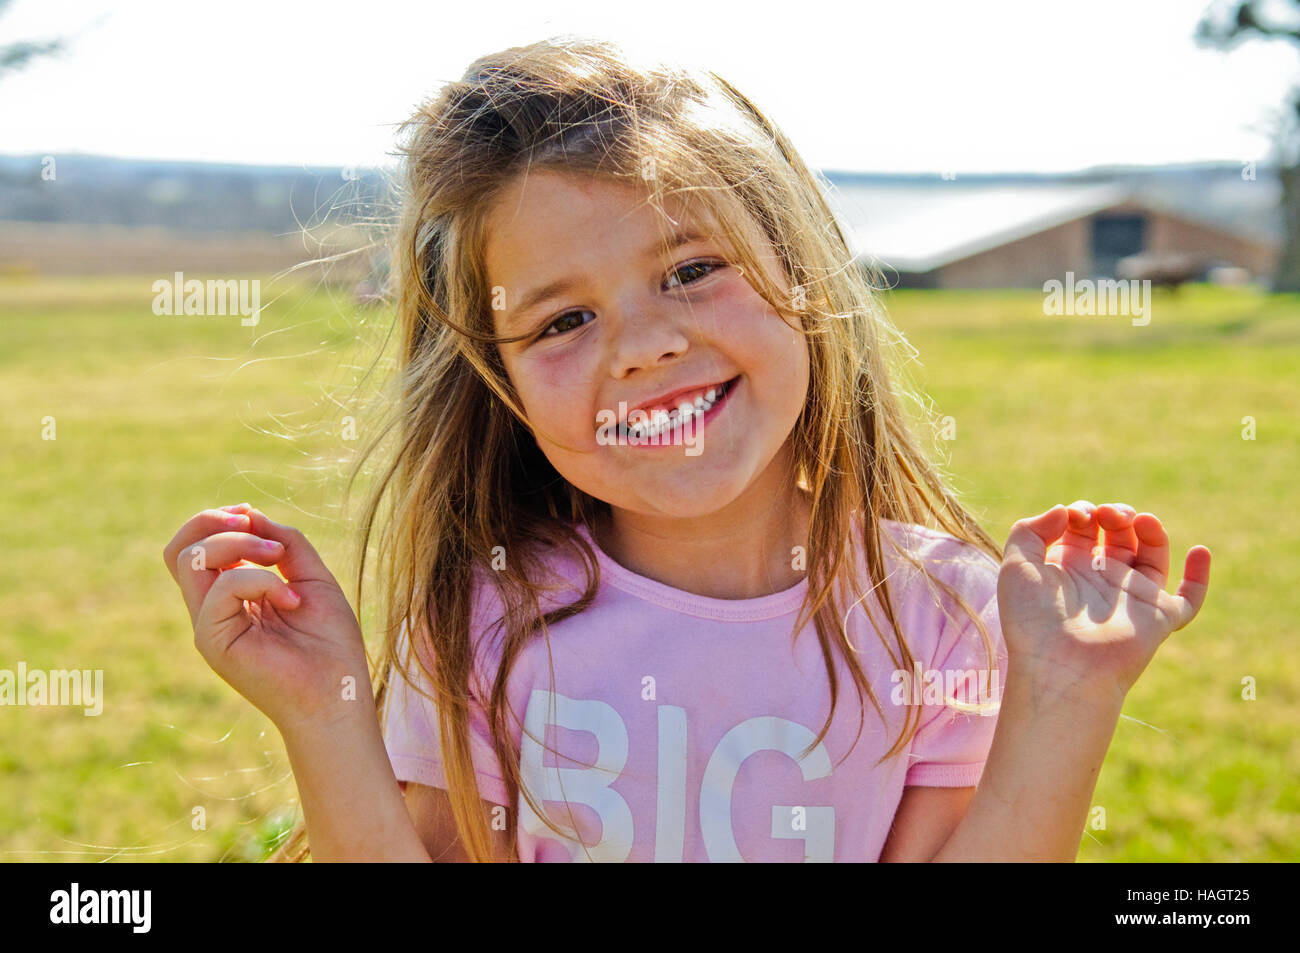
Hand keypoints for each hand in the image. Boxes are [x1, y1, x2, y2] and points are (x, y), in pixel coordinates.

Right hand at [162, 503, 371, 731]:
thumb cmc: (330, 644)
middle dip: (213, 521)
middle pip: (179, 550)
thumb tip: (251, 514)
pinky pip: (221, 589)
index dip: (218, 520)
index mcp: (232, 597)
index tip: (254, 517)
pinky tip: (290, 600)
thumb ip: (284, 544)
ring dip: (237, 544)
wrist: (339, 695)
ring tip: (278, 558)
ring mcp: (209, 626)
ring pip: (190, 560)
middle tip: (254, 526)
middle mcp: (214, 611)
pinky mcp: (213, 642)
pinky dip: (259, 579)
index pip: (197, 548)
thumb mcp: (312, 578)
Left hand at [997, 501, 1210, 706]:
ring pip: (1150, 556)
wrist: (1061, 666)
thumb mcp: (1016, 566)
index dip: (1082, 512)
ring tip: (1139, 519)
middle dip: (1114, 515)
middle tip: (1108, 515)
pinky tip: (1200, 551)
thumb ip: (1030, 530)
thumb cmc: (1033, 620)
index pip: (1082, 528)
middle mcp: (1099, 582)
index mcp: (1065, 570)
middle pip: (1116, 536)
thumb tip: (1064, 510)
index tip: (1077, 517)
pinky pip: (1188, 599)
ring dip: (1150, 531)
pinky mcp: (1158, 618)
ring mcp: (1131, 599)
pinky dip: (1199, 576)